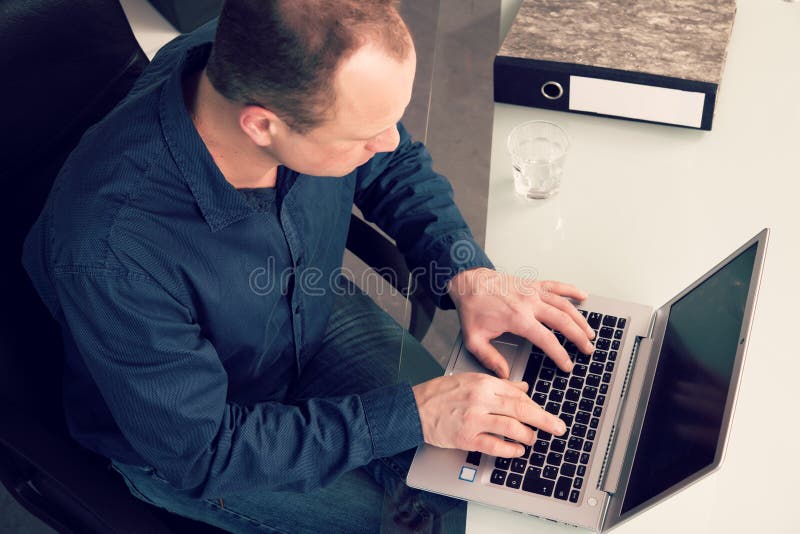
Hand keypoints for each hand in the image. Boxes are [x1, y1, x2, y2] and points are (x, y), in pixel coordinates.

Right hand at [412, 373, 566, 456]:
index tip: (544, 412)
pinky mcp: (466, 438)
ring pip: (511, 428)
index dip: (534, 404)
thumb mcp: (469, 380)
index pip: (517, 393)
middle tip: (559, 427)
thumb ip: (497, 385)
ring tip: (533, 439)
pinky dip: (510, 449)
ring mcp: (474, 419)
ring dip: (527, 435)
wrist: (414, 408)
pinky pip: (495, 445)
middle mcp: (480, 399)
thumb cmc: (440, 393)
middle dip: (544, 420)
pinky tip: (517, 450)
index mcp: (483, 382)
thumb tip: (523, 388)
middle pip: (521, 409)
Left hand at [448, 268, 594, 377]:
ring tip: (590, 332)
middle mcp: (529, 304)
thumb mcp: (474, 339)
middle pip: (563, 322)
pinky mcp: (532, 284)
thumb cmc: (472, 308)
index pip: (547, 340)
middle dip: (579, 338)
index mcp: (517, 319)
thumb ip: (489, 358)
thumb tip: (504, 374)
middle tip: (588, 350)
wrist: (468, 282)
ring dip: (580, 319)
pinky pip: (556, 285)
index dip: (560, 355)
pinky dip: (571, 290)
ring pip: (564, 305)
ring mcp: (533, 292)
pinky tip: (583, 297)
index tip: (568, 365)